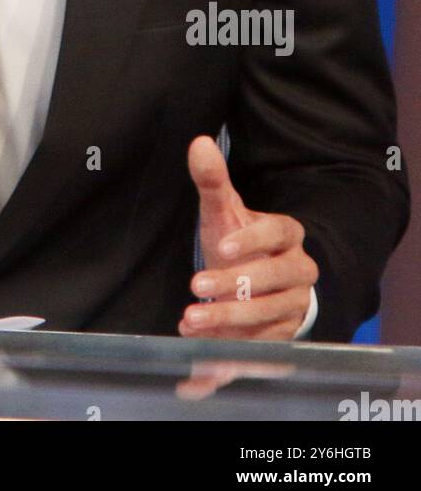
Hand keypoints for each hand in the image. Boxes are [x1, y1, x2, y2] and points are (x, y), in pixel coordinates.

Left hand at [179, 134, 317, 340]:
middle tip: (196, 285)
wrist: (257, 283)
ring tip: (191, 319)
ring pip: (268, 315)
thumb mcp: (224, 213)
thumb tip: (198, 143)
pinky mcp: (285, 335)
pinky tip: (201, 344)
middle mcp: (299, 271)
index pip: (277, 232)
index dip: (252, 239)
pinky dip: (232, 347)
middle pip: (273, 279)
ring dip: (228, 320)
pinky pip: (262, 345)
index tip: (222, 245)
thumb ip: (212, 182)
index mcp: (288, 235)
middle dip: (233, 285)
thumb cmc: (238, 241)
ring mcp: (295, 306)